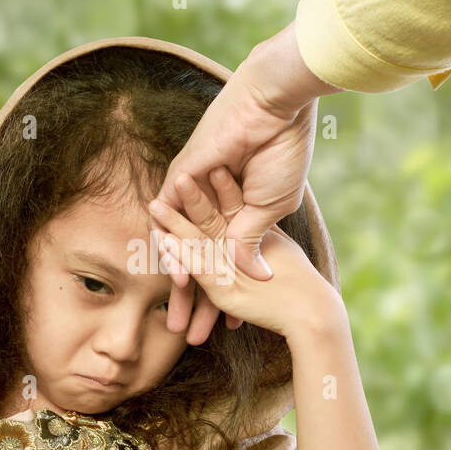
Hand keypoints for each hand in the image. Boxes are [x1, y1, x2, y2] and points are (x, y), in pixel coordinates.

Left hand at [151, 20, 343, 344]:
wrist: (275, 110)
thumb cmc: (282, 152)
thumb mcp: (271, 207)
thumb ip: (253, 239)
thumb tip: (249, 273)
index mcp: (235, 213)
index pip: (225, 265)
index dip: (227, 299)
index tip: (229, 329)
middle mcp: (209, 208)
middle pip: (197, 265)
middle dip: (197, 305)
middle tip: (192, 338)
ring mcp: (191, 195)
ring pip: (179, 251)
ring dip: (180, 289)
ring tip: (179, 324)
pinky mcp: (179, 180)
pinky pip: (168, 226)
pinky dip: (172, 256)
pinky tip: (178, 283)